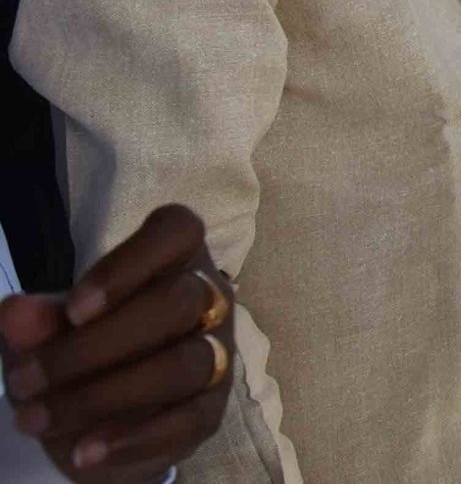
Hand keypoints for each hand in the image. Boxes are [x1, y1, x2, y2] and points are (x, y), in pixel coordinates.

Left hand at [2, 204, 235, 483]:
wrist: (103, 413)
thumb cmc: (82, 346)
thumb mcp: (50, 330)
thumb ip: (37, 320)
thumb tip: (15, 312)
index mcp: (173, 259)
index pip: (175, 232)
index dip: (127, 266)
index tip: (72, 309)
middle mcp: (208, 298)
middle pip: (177, 303)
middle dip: (94, 346)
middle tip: (23, 381)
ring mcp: (217, 353)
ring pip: (183, 364)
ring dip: (101, 396)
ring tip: (35, 419)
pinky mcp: (211, 408)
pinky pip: (186, 421)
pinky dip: (132, 439)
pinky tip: (83, 451)